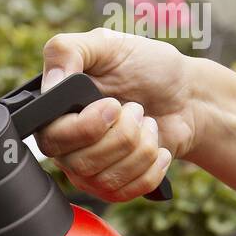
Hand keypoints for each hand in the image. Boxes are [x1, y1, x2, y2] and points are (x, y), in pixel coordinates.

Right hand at [34, 28, 199, 201]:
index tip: (114, 105)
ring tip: (147, 124)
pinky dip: (152, 167)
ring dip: (142, 148)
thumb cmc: (145, 66)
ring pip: (107, 180)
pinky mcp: (114, 189)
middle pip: (83, 164)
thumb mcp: (106, 43)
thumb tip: (50, 82)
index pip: (52, 140)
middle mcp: (67, 149)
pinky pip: (126, 192)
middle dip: (124, 134)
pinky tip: (157, 148)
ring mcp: (90, 173)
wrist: (185, 96)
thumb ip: (68, 51)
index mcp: (57, 116)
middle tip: (136, 108)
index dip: (87, 128)